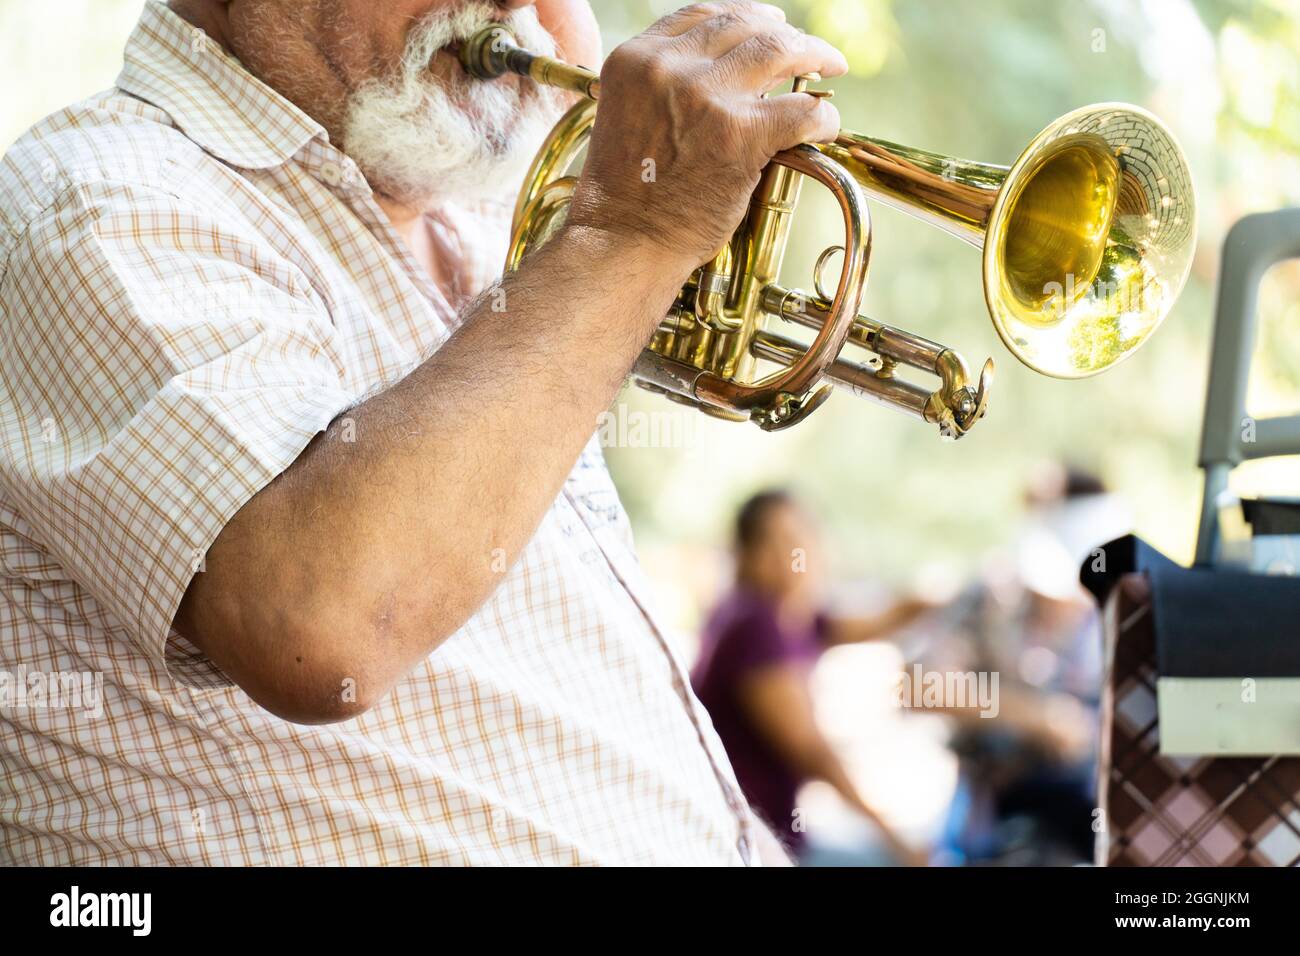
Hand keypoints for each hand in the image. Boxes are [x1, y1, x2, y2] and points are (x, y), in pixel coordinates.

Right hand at [564, 1, 846, 271]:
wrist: (622, 243)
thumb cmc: (624, 198)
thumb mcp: (627, 117)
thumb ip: (662, 88)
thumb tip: (720, 78)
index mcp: (636, 60)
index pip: (701, 14)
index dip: (745, 15)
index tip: (769, 24)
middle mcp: (668, 68)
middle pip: (744, 24)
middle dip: (785, 32)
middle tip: (809, 47)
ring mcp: (705, 97)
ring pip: (778, 50)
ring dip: (814, 54)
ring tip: (832, 66)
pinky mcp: (740, 135)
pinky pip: (802, 110)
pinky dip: (823, 116)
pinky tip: (826, 127)